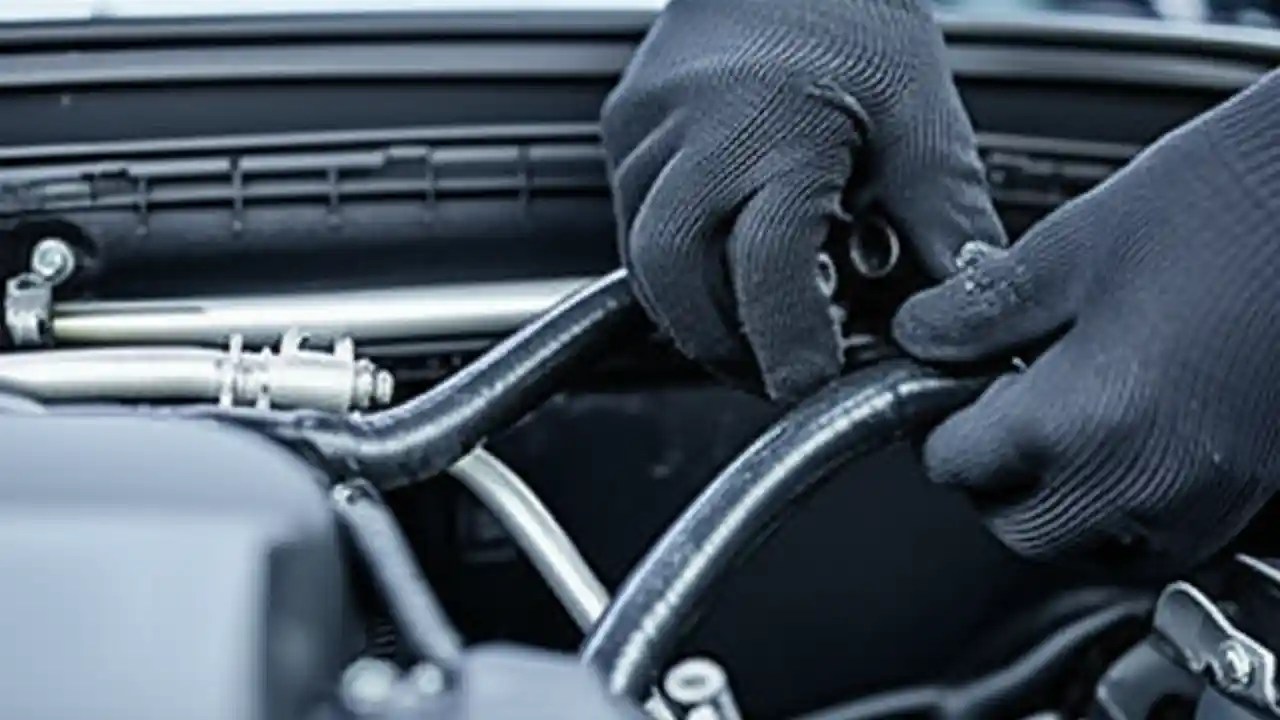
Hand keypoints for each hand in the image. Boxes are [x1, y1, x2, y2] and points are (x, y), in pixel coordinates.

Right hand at [604, 0, 1003, 401]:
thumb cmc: (851, 14)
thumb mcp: (921, 115)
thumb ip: (945, 218)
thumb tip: (965, 303)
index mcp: (775, 127)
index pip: (765, 269)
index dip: (788, 342)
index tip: (810, 378)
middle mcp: (693, 130)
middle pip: (672, 279)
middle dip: (719, 342)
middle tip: (769, 364)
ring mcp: (645, 128)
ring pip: (642, 260)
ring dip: (695, 307)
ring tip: (752, 317)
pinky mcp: (623, 128)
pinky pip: (632, 222)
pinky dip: (676, 263)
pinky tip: (721, 261)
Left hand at [894, 72, 1279, 574]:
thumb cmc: (1241, 200)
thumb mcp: (1079, 243)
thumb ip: (983, 306)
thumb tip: (921, 332)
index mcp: (1087, 419)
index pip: (956, 464)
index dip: (936, 418)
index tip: (941, 382)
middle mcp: (1148, 480)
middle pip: (1015, 526)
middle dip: (985, 473)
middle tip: (990, 402)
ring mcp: (1207, 495)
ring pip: (1086, 548)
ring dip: (1050, 502)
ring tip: (1052, 422)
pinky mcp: (1249, 489)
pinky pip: (1156, 540)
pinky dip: (1117, 511)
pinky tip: (1115, 443)